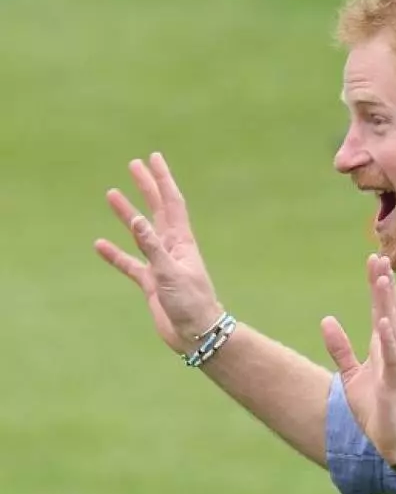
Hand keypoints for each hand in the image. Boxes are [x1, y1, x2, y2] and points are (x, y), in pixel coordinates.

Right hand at [95, 152, 223, 352]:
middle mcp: (172, 250)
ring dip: (127, 214)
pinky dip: (115, 254)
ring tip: (111, 194)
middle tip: (134, 165)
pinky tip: (100, 245)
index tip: (154, 158)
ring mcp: (161, 265)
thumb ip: (152, 247)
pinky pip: (129, 264)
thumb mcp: (170, 273)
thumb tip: (136, 220)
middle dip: (147, 188)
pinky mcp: (151, 284)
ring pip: (140, 234)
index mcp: (182, 243)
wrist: (197, 335)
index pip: (172, 203)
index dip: (163, 180)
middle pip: (157, 211)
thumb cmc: (191, 304)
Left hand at [321, 255, 395, 465]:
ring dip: (388, 304)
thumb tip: (326, 320)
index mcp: (381, 349)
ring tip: (384, 279)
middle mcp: (391, 352)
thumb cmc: (377, 409)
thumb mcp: (351, 375)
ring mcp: (394, 367)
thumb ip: (340, 348)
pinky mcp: (393, 385)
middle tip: (380, 256)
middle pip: (389, 311)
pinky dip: (389, 340)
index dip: (378, 285)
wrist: (395, 442)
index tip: (375, 259)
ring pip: (393, 329)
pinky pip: (391, 359)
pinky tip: (384, 323)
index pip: (381, 310)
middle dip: (384, 285)